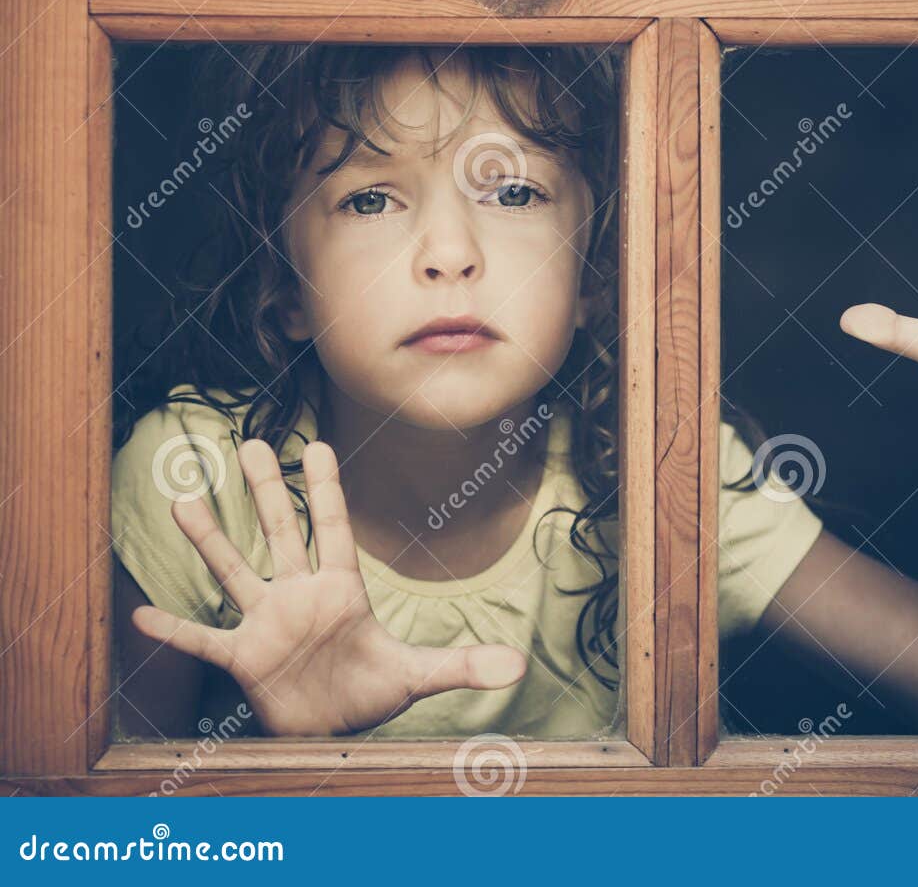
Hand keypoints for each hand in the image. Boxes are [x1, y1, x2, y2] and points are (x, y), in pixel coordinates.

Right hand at [129, 439, 526, 736]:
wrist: (333, 732)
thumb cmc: (370, 692)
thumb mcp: (419, 678)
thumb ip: (464, 665)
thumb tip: (519, 665)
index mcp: (341, 589)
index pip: (334, 528)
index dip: (324, 489)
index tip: (315, 443)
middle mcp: (300, 595)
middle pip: (280, 532)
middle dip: (264, 490)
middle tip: (245, 441)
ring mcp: (269, 622)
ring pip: (235, 570)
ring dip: (209, 540)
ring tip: (180, 500)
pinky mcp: (245, 657)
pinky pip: (205, 639)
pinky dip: (176, 629)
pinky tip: (142, 617)